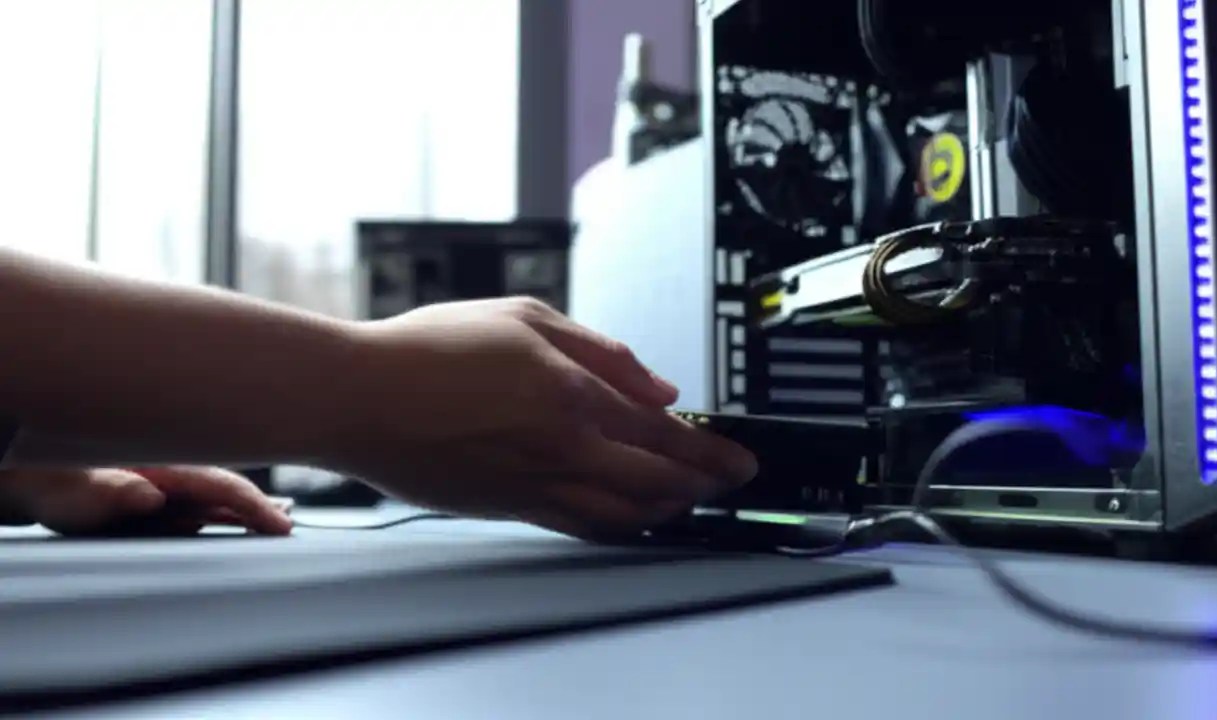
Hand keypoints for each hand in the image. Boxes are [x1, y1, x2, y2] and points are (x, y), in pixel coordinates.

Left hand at [0, 465, 292, 536]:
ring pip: (218, 497)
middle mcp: (172, 474)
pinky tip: (241, 517)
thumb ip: (110, 492)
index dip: (254, 505)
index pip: (221, 485)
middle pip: (227, 489)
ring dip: (248, 509)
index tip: (281, 525)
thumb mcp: (75, 494)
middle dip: (261, 506)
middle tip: (289, 528)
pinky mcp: (161, 500)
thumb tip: (152, 494)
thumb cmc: (53, 486)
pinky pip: (203, 504)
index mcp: (162, 467)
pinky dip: (227, 510)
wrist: (36, 480)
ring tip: (278, 523)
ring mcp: (168, 486)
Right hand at [331, 297, 757, 540]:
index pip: (665, 435)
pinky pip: (581, 526)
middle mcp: (561, 449)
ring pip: (624, 516)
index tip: (741, 459)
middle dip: (705, 487)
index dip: (713, 452)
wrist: (358, 398)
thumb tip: (660, 386)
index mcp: (570, 394)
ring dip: (668, 511)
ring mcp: (534, 486)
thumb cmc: (429, 350)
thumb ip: (602, 351)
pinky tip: (629, 515)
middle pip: (657, 485)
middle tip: (728, 482)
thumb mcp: (526, 317)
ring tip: (688, 499)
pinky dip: (619, 525)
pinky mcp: (508, 508)